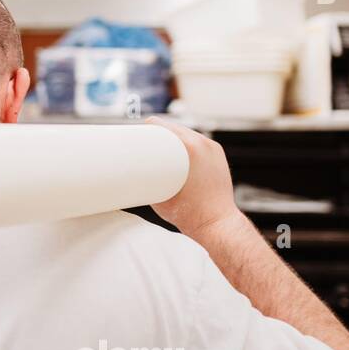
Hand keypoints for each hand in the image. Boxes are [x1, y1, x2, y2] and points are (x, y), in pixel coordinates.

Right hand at [147, 117, 240, 239]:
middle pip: (177, 127)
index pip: (164, 126)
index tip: (139, 130)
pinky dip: (187, 143)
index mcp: (191, 148)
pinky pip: (200, 143)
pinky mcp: (218, 157)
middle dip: (161, 131)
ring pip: (189, 133)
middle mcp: (204, 144)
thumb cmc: (191, 214)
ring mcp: (213, 150)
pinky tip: (178, 150)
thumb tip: (130, 177)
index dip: (149, 126)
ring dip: (175, 136)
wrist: (217, 223)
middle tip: (146, 140)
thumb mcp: (158, 197)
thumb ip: (145, 183)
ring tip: (161, 144)